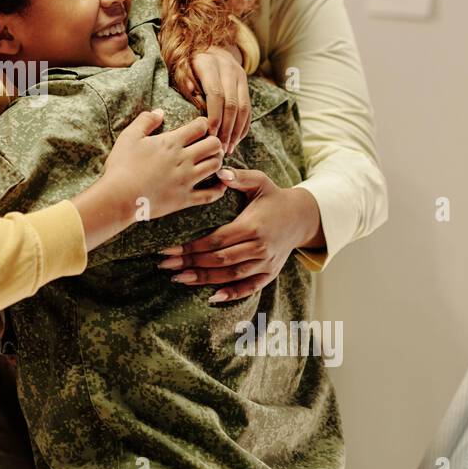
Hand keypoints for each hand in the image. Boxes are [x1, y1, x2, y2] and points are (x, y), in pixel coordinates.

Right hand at [105, 109, 225, 220]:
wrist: (118, 197)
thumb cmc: (121, 165)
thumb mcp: (129, 136)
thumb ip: (145, 121)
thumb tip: (159, 111)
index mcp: (171, 142)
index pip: (200, 126)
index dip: (203, 123)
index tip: (200, 126)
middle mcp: (184, 159)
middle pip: (214, 144)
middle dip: (214, 141)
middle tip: (208, 143)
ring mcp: (186, 180)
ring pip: (215, 165)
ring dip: (216, 160)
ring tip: (211, 159)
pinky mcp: (185, 199)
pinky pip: (211, 195)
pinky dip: (219, 189)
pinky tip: (220, 184)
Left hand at [157, 168, 321, 302]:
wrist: (301, 217)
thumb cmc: (273, 197)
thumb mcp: (260, 182)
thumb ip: (239, 176)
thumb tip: (219, 172)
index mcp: (253, 226)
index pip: (217, 240)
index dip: (192, 246)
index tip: (169, 249)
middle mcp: (260, 247)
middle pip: (220, 260)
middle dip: (191, 263)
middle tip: (166, 264)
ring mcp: (266, 263)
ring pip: (231, 275)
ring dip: (204, 279)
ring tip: (179, 278)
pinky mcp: (270, 273)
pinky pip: (250, 287)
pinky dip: (232, 293)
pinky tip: (212, 297)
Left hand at [189, 48, 250, 154]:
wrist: (207, 46)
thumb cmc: (187, 62)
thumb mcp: (181, 67)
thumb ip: (184, 79)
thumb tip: (190, 91)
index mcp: (210, 64)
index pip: (216, 95)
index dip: (214, 117)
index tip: (210, 135)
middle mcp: (229, 68)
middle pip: (232, 104)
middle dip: (227, 129)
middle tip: (220, 148)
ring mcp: (240, 75)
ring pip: (244, 107)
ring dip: (237, 131)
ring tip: (229, 148)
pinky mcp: (245, 82)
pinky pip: (248, 107)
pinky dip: (243, 125)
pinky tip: (236, 139)